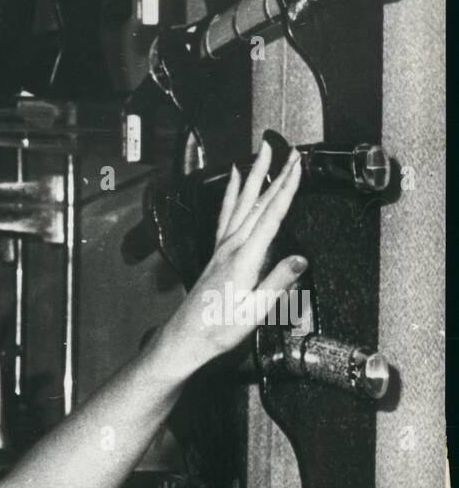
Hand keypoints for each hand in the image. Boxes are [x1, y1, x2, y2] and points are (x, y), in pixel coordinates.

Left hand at [158, 139, 306, 378]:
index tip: (298, 166)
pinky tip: (233, 182)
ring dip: (252, 177)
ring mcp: (221, 248)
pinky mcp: (216, 253)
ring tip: (260, 154)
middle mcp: (231, 247)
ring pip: (240, 203)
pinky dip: (231, 194)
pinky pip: (225, 214)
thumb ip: (278, 282)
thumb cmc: (218, 329)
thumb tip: (301, 259)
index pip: (271, 215)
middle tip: (285, 149)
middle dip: (273, 174)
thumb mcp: (254, 312)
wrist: (186, 338)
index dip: (287, 189)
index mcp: (245, 258)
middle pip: (256, 202)